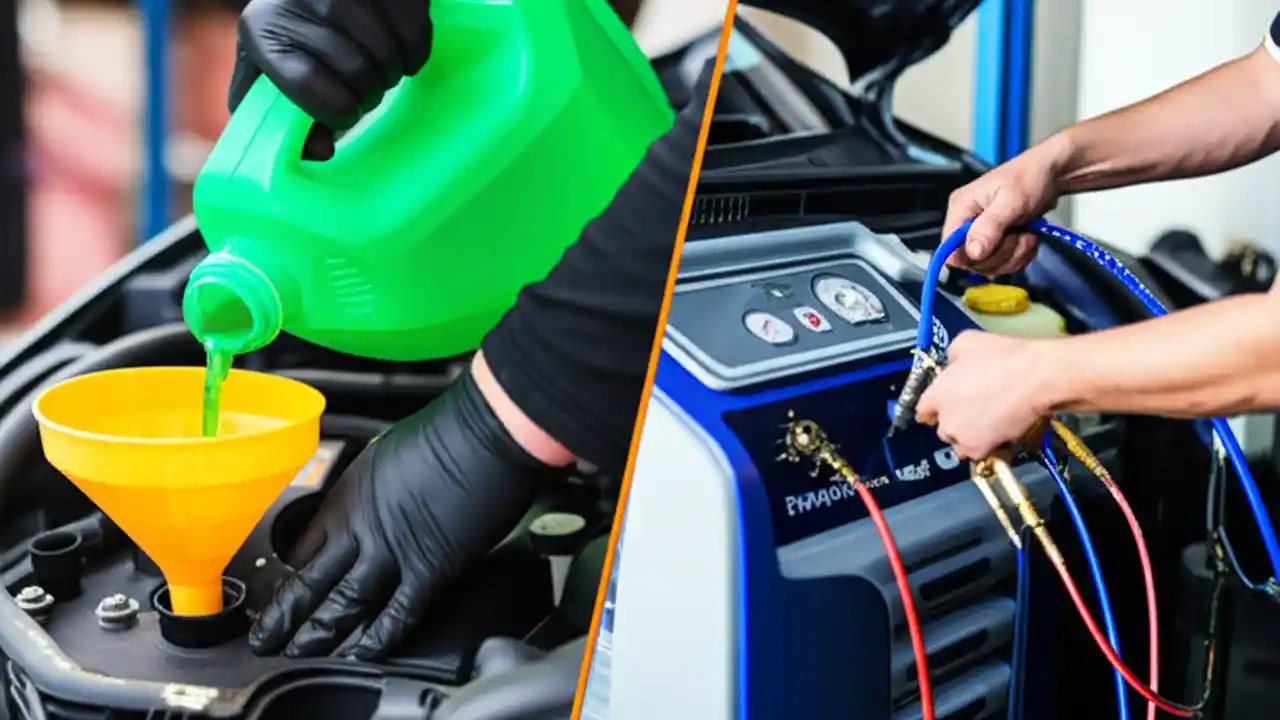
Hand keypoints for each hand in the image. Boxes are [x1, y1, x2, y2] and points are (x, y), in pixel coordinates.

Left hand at [228, 0, 432, 129]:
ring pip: (390, 56)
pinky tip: (398, 44)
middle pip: (357, 72)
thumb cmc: (294, 35)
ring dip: (392, 73)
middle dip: (368, 92)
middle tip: (363, 86)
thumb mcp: (271, 71)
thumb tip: (320, 151)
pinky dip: (415, 53)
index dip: (336, 111)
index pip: (307, 84)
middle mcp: (298, 1)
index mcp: (263, 31)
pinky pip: (417, 37)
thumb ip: (286, 118)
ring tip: (378, 65)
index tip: (344, 112)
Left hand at [249, 368, 543, 659]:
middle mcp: (362, 527)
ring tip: (299, 652)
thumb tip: (382, 502)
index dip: (290, 573)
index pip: (305, 546)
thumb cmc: (447, 431)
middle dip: (283, 616)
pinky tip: (364, 654)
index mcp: (349, 496)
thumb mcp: (388, 453)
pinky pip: (397, 614)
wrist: (483, 432)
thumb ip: (377, 488)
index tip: (283, 590)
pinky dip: (379, 640)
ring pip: (343, 605)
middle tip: (263, 639)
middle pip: (310, 582)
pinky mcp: (429, 569)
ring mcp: (393, 552)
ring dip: (318, 634)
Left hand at [915, 331, 1054, 459]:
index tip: (945, 406)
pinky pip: (978, 452)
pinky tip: (1000, 431)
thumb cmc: (1002, 356)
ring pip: (959, 442)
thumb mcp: (965, 343)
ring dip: (969, 436)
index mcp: (936, 394)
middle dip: (955, 420)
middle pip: (943, 427)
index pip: (922, 410)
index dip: (934, 408)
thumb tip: (952, 366)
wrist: (1034, 378)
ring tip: (989, 422)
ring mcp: (961, 438)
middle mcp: (944, 419)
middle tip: (975, 409)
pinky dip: (987, 445)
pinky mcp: (981, 450)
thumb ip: (951, 359)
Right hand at [942, 140, 1068, 276]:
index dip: (970, 257)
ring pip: (989, 265)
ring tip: (1026, 235)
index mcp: (961, 208)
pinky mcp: (996, 242)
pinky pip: (1002, 264)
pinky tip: (1027, 239)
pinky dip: (1019, 256)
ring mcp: (981, 234)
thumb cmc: (1030, 178)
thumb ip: (989, 227)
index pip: (949, 249)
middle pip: (971, 261)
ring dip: (1013, 256)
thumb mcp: (1010, 201)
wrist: (1052, 174)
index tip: (994, 249)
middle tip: (1019, 236)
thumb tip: (973, 253)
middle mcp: (966, 223)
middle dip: (1000, 255)